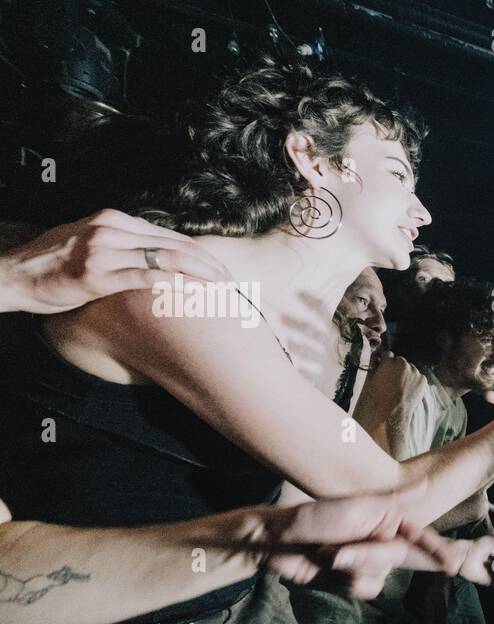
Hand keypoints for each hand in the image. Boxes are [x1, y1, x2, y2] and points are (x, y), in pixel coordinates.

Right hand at [0, 209, 233, 313]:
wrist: (13, 275)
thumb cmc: (52, 266)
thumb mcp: (89, 244)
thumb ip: (121, 245)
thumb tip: (155, 257)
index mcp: (113, 219)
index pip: (169, 235)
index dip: (199, 252)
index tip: (221, 268)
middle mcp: (111, 228)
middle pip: (174, 244)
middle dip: (208, 263)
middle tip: (232, 281)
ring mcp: (104, 249)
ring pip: (166, 258)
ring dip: (200, 274)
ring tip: (222, 288)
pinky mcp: (97, 273)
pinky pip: (144, 277)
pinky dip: (173, 284)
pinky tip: (193, 293)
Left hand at [253, 480, 436, 597]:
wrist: (275, 541)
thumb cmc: (314, 516)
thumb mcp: (356, 507)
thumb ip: (394, 501)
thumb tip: (426, 485)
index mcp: (386, 519)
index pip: (419, 536)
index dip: (436, 550)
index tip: (452, 564)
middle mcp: (381, 539)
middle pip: (396, 559)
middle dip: (367, 558)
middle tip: (338, 552)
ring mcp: (367, 560)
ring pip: (381, 577)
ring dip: (353, 570)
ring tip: (327, 556)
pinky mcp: (353, 577)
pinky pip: (367, 589)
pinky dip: (348, 582)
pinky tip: (331, 570)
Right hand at [352, 352, 423, 432]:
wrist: (390, 414)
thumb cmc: (376, 399)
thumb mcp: (370, 380)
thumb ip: (374, 367)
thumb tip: (377, 362)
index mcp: (389, 361)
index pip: (387, 354)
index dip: (385, 361)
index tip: (384, 366)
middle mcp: (403, 364)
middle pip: (400, 361)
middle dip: (396, 367)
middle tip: (392, 379)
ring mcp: (415, 372)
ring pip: (410, 368)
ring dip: (406, 374)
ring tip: (400, 387)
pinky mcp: (422, 380)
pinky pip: (417, 377)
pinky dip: (414, 381)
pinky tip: (407, 390)